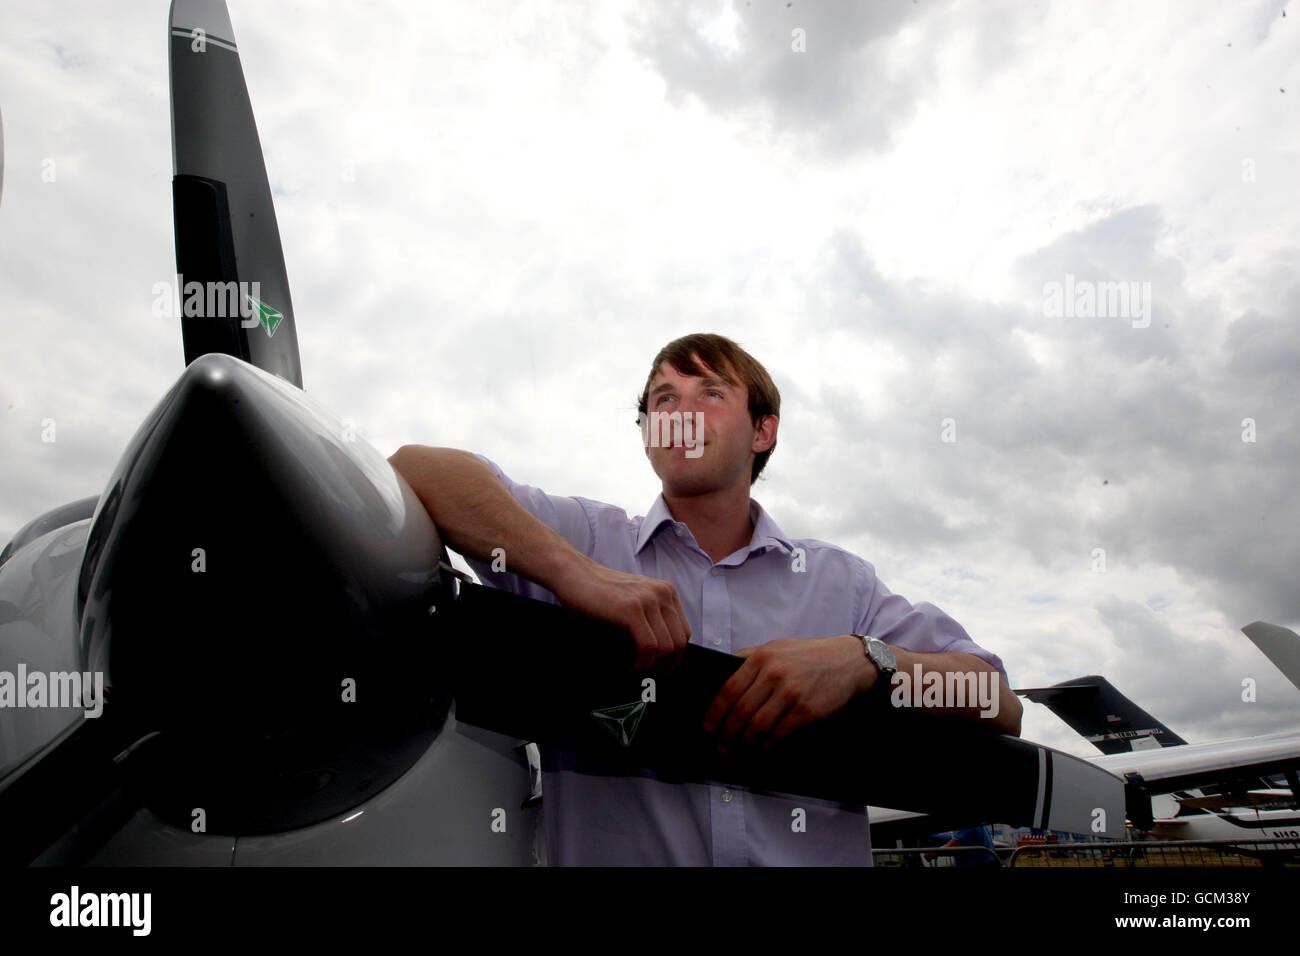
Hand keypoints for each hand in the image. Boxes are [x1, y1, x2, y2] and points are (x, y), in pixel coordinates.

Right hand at [551, 558, 689, 669]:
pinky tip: (628, 668)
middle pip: (678, 643)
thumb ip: (651, 617)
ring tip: (634, 673)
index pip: (683, 633)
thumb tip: (662, 656)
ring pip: (665, 647)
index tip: (661, 672)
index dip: (675, 658)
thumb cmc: (599, 592)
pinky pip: (648, 646)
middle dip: (665, 666)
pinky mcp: (631, 609)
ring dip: (651, 667)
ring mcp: (648, 599)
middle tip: (647, 678)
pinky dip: (640, 664)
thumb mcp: (634, 599)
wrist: (573, 573)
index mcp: (666, 592)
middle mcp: (662, 593)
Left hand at [703, 635, 874, 750]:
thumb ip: (750, 656)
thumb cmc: (808, 655)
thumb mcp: (776, 646)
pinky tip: (763, 748)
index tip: (708, 726)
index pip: (729, 689)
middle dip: (727, 732)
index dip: (715, 712)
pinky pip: (779, 733)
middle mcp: (774, 673)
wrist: (847, 661)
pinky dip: (767, 744)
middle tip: (721, 745)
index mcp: (762, 657)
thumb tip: (723, 672)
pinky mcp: (807, 709)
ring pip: (758, 725)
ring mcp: (791, 692)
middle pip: (740, 710)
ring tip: (739, 748)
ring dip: (745, 741)